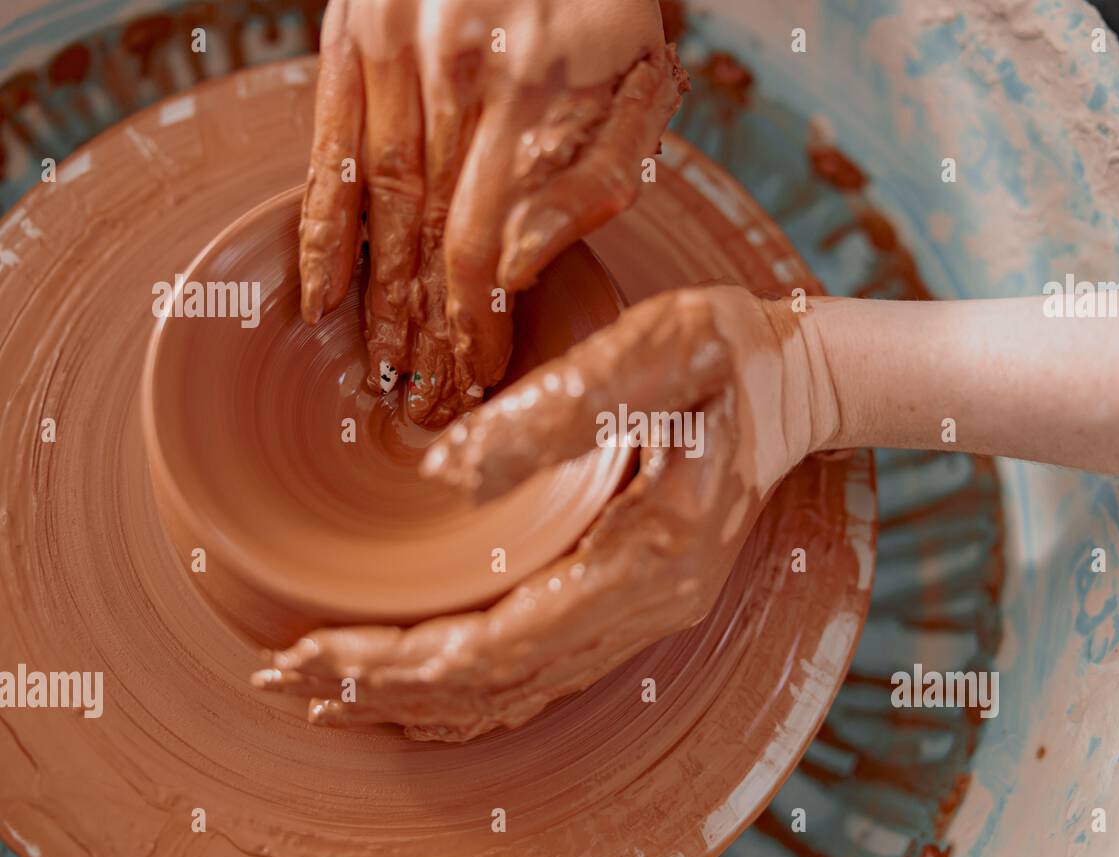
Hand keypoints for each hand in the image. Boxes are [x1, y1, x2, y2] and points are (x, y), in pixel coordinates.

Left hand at [253, 287, 839, 738]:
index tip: (313, 650)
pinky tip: (417, 695)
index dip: (401, 660)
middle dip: (383, 690)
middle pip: (496, 684)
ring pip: (514, 690)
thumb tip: (448, 470)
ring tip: (326, 694)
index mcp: (647, 556)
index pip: (500, 642)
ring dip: (416, 699)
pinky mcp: (633, 603)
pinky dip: (467, 693)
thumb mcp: (658, 351)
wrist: (793, 384)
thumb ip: (563, 407)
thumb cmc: (727, 358)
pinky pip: (538, 674)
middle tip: (285, 680)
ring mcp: (643, 615)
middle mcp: (645, 607)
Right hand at [298, 0, 687, 425]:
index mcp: (531, 91)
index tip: (475, 371)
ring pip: (376, 202)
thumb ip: (598, 179)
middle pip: (423, 234)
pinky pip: (325, 148)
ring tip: (378, 368)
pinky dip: (322, 228)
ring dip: (375, 296)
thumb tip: (521, 266)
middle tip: (418, 398)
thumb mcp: (641, 88)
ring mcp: (392, 48)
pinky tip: (319, 295)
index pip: (480, 243)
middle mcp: (452, 70)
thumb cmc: (606, 13)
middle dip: (421, 328)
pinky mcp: (349, 33)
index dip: (472, 320)